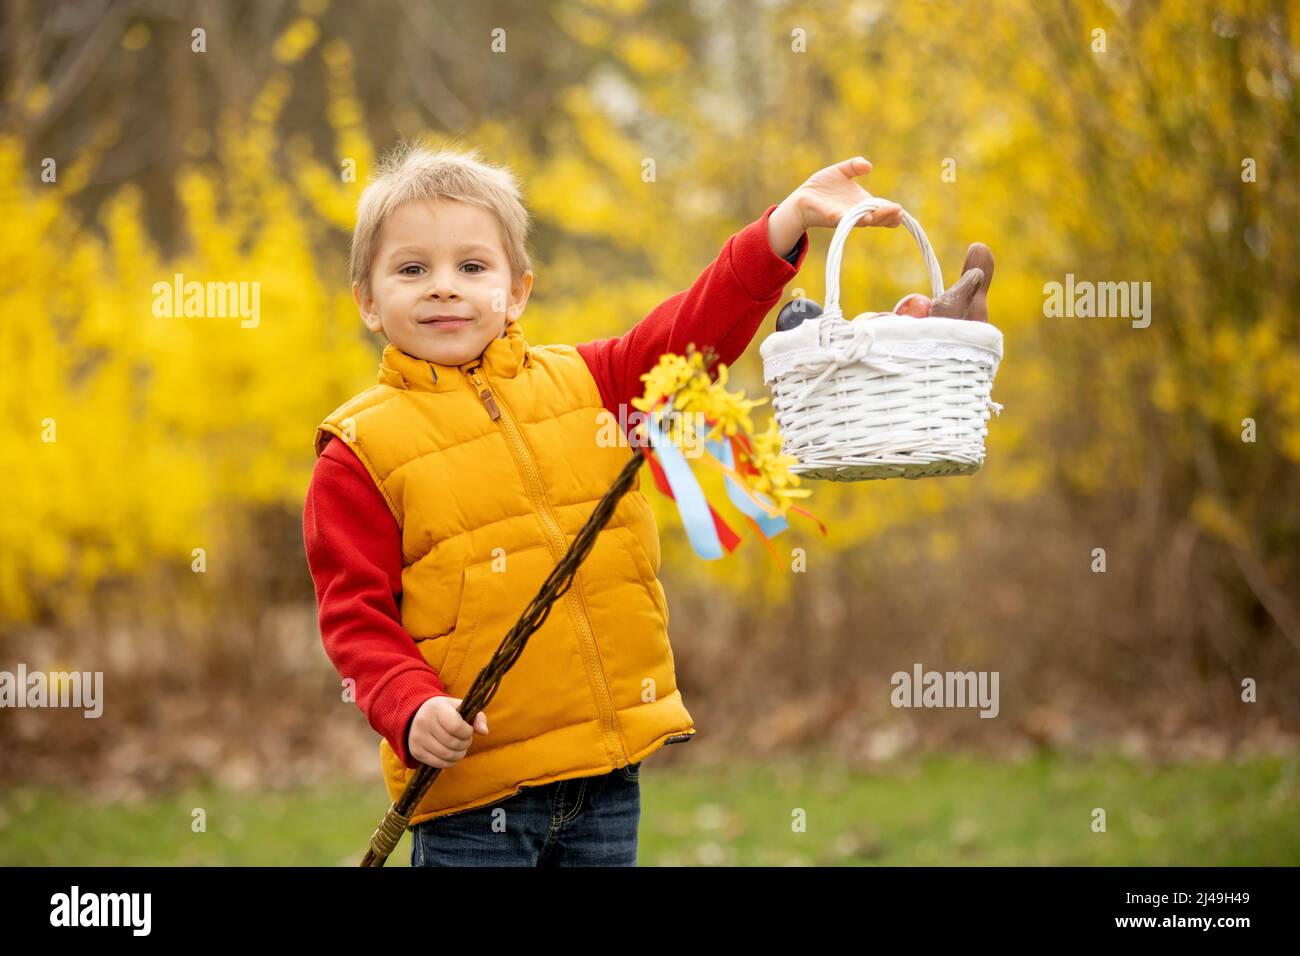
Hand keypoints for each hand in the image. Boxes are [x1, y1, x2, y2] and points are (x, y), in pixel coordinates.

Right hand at [407, 694, 488, 767]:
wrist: (418, 714)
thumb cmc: (445, 711)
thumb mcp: (460, 707)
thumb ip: (477, 717)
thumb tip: (485, 732)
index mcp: (437, 709)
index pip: (456, 727)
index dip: (467, 732)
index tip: (468, 730)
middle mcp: (424, 723)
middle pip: (453, 743)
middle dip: (465, 744)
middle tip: (465, 740)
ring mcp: (418, 738)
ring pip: (446, 755)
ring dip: (459, 754)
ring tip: (460, 748)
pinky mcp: (416, 751)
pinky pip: (438, 763)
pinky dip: (450, 763)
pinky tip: (452, 755)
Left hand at [768, 156, 902, 255]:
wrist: (802, 198)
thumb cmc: (823, 187)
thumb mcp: (841, 171)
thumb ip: (854, 166)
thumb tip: (868, 166)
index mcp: (861, 203)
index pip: (882, 211)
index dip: (891, 212)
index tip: (898, 209)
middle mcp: (855, 213)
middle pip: (876, 218)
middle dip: (886, 215)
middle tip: (896, 211)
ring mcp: (843, 216)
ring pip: (860, 220)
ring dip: (871, 218)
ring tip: (878, 216)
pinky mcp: (829, 216)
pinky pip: (840, 218)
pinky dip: (847, 217)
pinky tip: (858, 218)